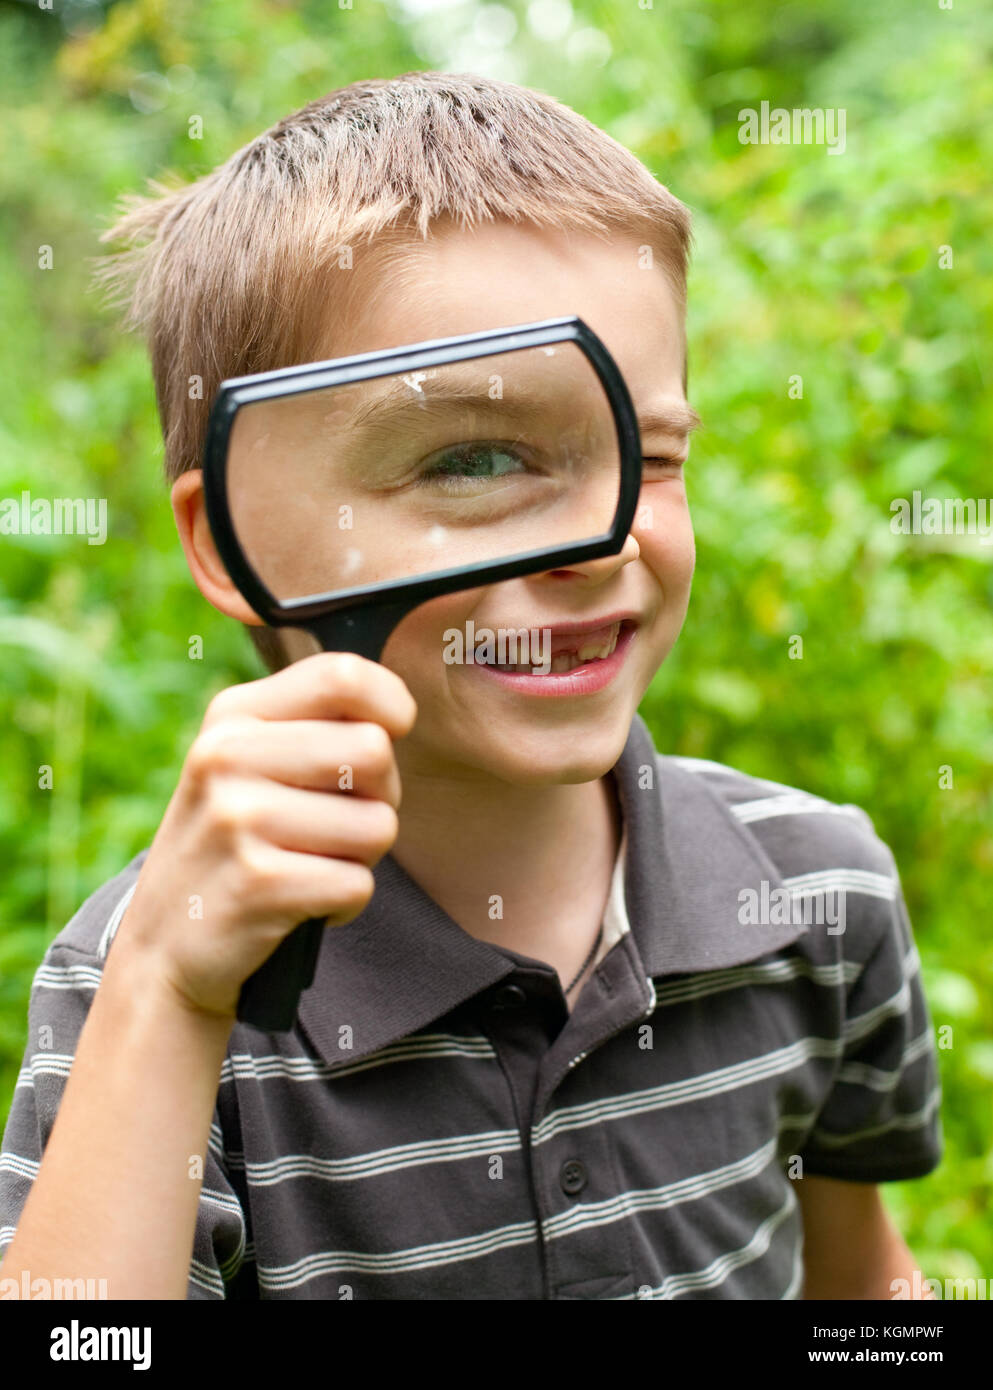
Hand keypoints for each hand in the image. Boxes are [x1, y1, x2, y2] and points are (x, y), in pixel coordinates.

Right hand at [115, 652, 416, 1018]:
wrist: (162, 947)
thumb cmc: (234, 845)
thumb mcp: (246, 764)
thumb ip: (312, 724)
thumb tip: (397, 712)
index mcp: (233, 714)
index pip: (343, 676)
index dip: (391, 706)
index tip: (388, 735)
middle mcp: (227, 755)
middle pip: (375, 752)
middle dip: (379, 798)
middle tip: (335, 825)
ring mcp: (238, 818)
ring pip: (378, 825)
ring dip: (360, 858)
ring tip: (308, 865)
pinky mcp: (257, 882)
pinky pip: (358, 884)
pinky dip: (344, 904)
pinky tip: (299, 905)